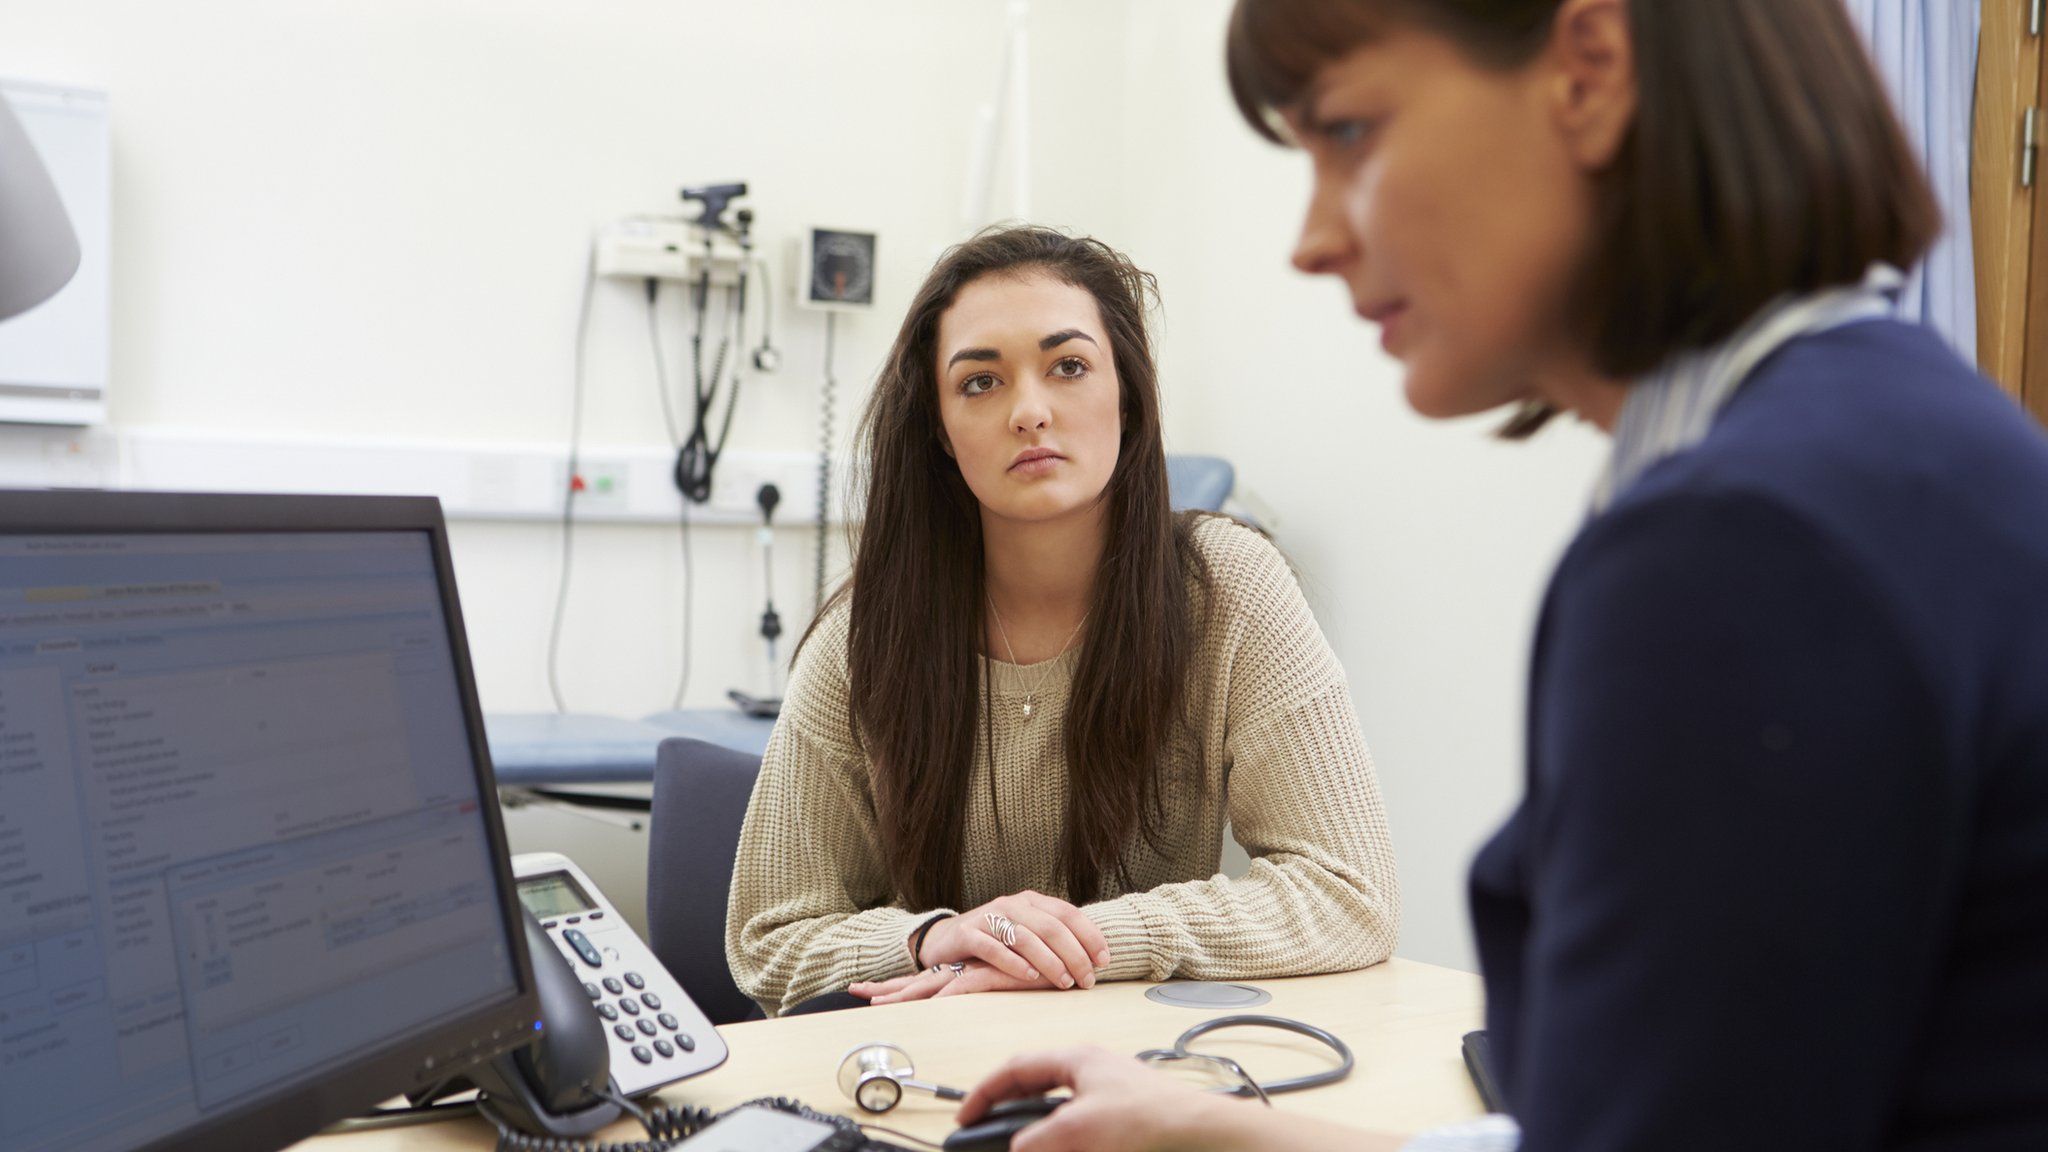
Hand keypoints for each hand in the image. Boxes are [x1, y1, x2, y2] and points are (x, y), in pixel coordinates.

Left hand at [850, 960, 1048, 1004]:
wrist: (1072, 951)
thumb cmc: (1050, 965)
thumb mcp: (1019, 977)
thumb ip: (1003, 979)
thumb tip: (994, 992)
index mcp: (970, 967)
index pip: (931, 975)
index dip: (901, 983)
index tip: (870, 988)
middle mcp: (968, 966)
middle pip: (921, 978)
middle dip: (890, 986)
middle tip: (856, 989)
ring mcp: (976, 968)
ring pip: (930, 982)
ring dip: (902, 993)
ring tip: (872, 1000)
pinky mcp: (990, 973)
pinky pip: (959, 987)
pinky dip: (938, 997)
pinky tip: (922, 1003)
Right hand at [915, 891, 1110, 990]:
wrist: (946, 940)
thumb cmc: (995, 941)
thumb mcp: (1026, 932)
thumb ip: (1054, 939)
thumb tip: (1094, 960)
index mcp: (1032, 901)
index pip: (1068, 913)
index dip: (1089, 936)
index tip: (1104, 960)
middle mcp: (1012, 904)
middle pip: (1051, 927)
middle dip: (1074, 955)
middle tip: (1087, 980)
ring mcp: (988, 917)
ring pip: (1026, 937)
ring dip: (1049, 962)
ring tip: (1064, 983)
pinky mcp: (967, 934)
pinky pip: (993, 948)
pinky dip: (1014, 963)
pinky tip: (1029, 977)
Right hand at [955, 1047, 1223, 1151]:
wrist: (1196, 1132)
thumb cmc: (1149, 1117)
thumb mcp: (1076, 1129)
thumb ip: (1037, 1138)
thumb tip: (1020, 1147)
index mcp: (1077, 1059)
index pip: (1017, 1068)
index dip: (986, 1091)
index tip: (968, 1114)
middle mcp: (1092, 1070)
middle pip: (1036, 1084)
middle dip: (1009, 1106)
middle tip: (988, 1127)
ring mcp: (1109, 1090)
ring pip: (1057, 1104)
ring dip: (1036, 1123)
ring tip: (1023, 1142)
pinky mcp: (1124, 1115)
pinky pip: (1079, 1121)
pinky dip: (1062, 1133)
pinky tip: (1062, 1145)